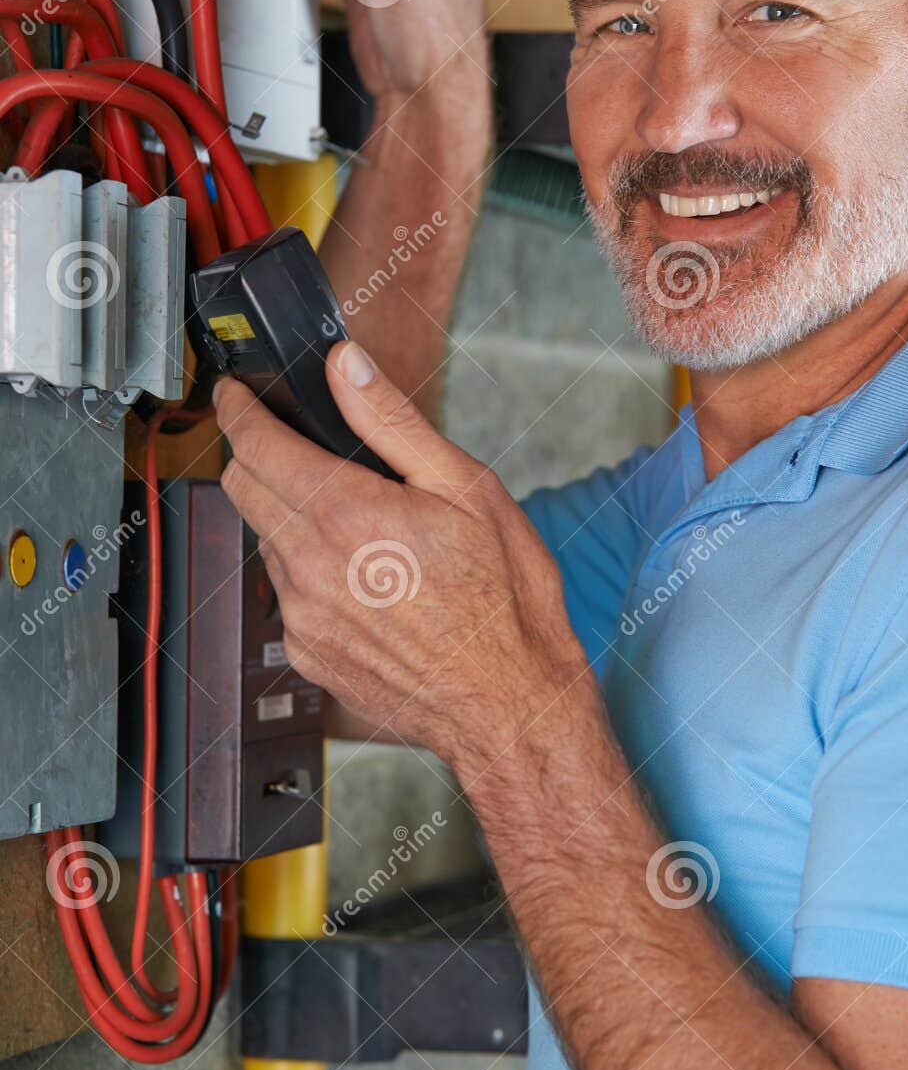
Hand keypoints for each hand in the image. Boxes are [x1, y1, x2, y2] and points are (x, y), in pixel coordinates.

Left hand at [212, 345, 584, 761]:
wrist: (508, 703)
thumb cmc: (503, 598)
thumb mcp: (466, 488)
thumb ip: (393, 422)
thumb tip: (347, 366)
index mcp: (347, 514)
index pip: (256, 445)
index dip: (238, 409)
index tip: (236, 394)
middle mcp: (310, 567)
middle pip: (243, 489)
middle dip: (254, 454)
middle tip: (289, 441)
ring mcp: (303, 617)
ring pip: (266, 542)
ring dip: (289, 519)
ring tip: (356, 522)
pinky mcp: (307, 654)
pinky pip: (288, 596)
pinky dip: (310, 574)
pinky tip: (365, 578)